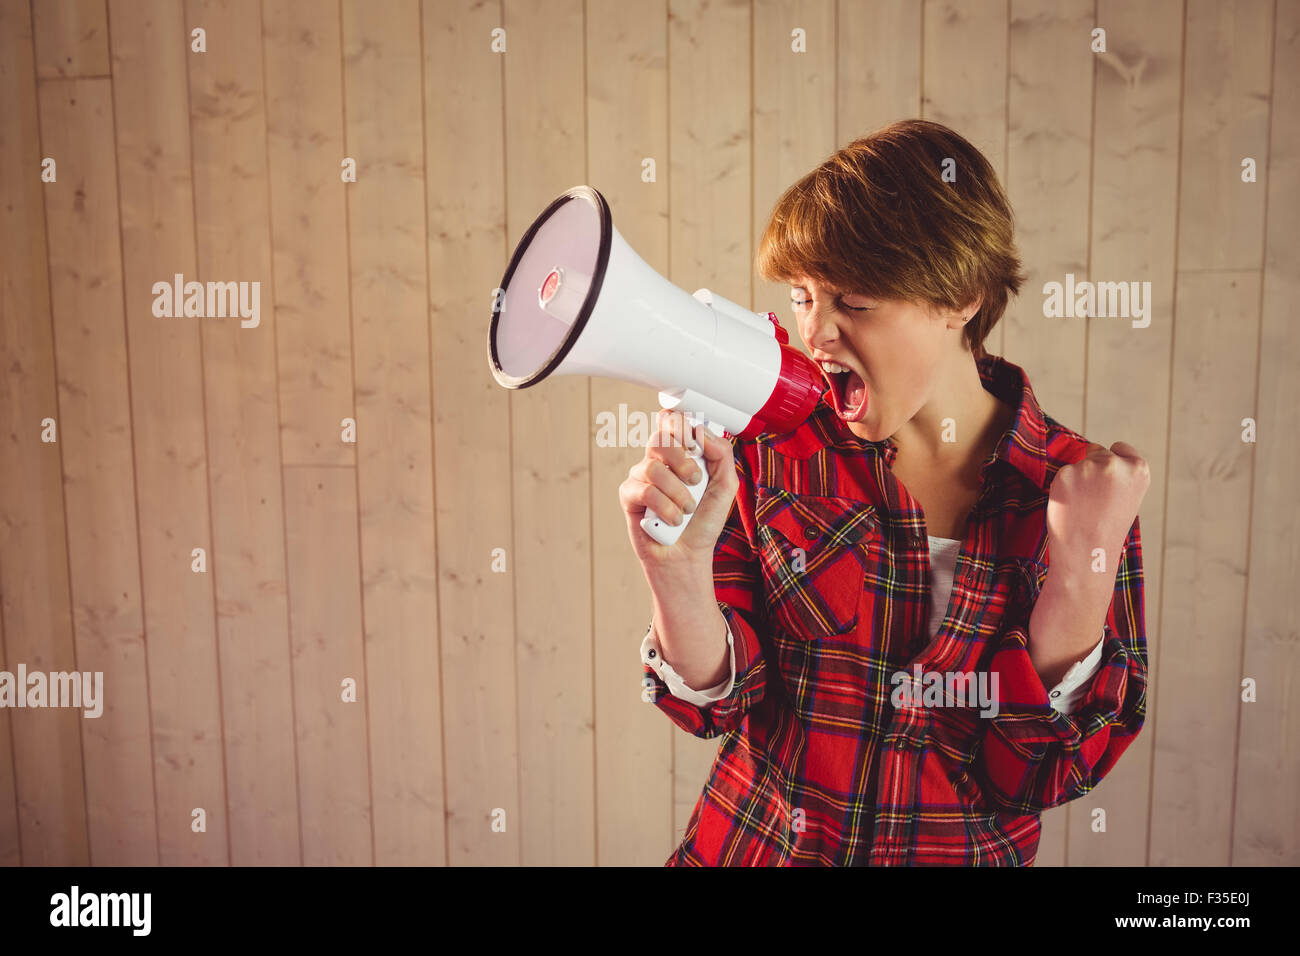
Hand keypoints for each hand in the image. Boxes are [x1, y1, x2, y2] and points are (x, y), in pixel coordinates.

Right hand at [618, 409, 739, 569]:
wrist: (688, 555)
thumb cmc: (704, 521)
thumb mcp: (725, 485)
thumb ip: (721, 453)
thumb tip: (701, 430)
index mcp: (680, 453)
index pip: (671, 421)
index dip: (680, 425)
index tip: (694, 444)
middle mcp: (658, 461)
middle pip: (659, 438)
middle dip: (682, 460)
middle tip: (696, 480)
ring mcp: (641, 477)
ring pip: (653, 467)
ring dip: (677, 492)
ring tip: (687, 509)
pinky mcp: (629, 496)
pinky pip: (644, 490)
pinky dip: (664, 507)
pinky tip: (673, 519)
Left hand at [1045, 440, 1150, 579]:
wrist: (1088, 553)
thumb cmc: (1108, 528)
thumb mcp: (1128, 497)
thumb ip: (1119, 474)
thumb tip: (1094, 451)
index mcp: (1138, 469)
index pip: (1120, 448)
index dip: (1113, 462)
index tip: (1110, 481)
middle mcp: (1115, 464)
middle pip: (1098, 452)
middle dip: (1094, 470)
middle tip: (1095, 501)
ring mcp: (1089, 468)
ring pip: (1079, 463)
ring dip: (1078, 479)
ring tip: (1084, 506)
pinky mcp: (1065, 474)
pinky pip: (1063, 474)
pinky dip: (1063, 487)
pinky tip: (1071, 505)